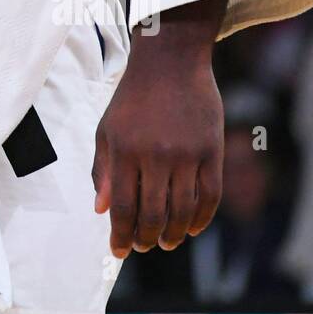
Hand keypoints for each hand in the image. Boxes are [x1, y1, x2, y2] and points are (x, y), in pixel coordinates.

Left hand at [92, 0, 224, 257]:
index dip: (120, 235)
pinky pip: (210, 195)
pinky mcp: (211, 150)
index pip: (123, 206)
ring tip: (167, 241)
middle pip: (154, 214)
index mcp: (124, 150)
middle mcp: (155, 155)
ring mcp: (186, 154)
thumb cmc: (133, 98)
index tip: (119, 251)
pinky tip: (194, 228)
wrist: (171, 62)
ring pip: (183, 211)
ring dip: (174, 234)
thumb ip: (102, 170)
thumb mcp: (107, 129)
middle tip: (144, 245)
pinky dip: (202, 218)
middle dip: (146, 238)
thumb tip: (101, 210)